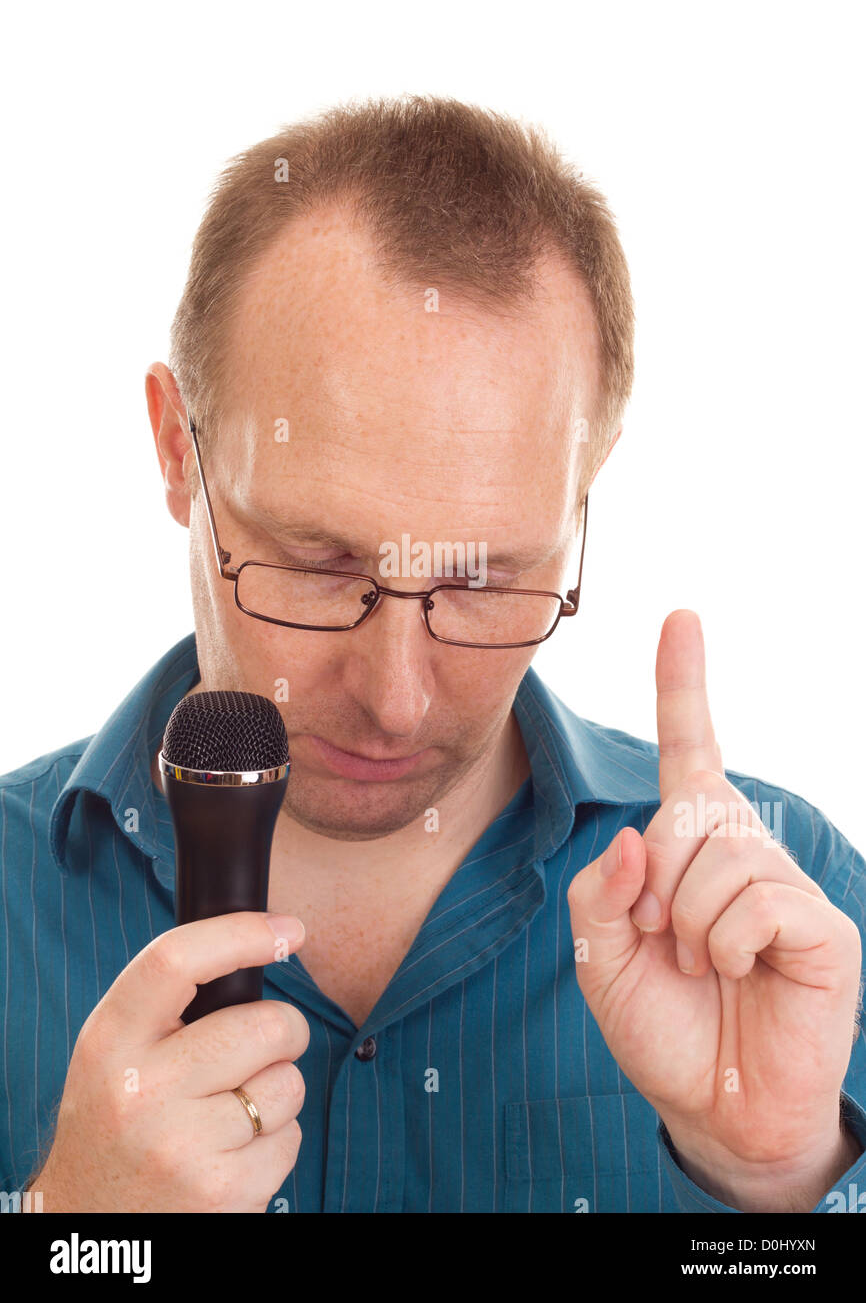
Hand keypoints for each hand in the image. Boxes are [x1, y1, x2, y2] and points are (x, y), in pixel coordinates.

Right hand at [28, 912, 308, 1211]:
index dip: (241, 933)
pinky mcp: (221, 1193)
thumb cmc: (115, 1123)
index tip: (287, 930)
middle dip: (285, 1030)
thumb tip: (264, 941)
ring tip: (230, 1114)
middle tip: (263, 1047)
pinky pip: (290, 1140)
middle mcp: (141, 1091)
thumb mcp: (113, 1053)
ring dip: (276, 1093)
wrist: (89, 1224)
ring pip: (287, 1084)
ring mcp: (182, 1146)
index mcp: (109, 1041)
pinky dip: (275, 1145)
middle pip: (264, 1025)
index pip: (175, 960)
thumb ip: (169, 1005)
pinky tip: (232, 1156)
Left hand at [567, 610, 861, 1208]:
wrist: (713, 1106)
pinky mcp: (821, 927)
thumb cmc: (662, 1023)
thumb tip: (633, 838)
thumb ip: (601, 893)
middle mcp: (744, 848)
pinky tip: (741, 976)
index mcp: (692, 844)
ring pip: (716, 862)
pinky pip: (753, 905)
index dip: (685, 682)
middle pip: (681, 816)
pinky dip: (726, 949)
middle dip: (653, 887)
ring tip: (706, 968)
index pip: (693, 747)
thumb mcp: (601, 958)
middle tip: (666, 944)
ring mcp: (786, 885)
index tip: (681, 617)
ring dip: (687, 930)